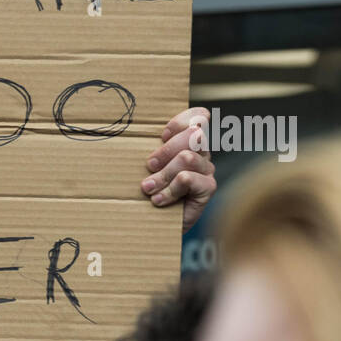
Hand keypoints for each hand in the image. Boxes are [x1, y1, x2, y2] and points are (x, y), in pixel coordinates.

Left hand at [142, 107, 215, 232]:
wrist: (155, 225)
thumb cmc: (148, 191)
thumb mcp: (146, 166)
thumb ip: (150, 149)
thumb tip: (132, 136)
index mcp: (189, 141)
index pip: (199, 116)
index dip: (179, 122)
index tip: (160, 137)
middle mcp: (202, 152)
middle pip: (193, 134)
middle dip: (165, 150)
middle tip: (149, 166)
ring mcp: (207, 170)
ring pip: (187, 157)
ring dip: (162, 174)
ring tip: (148, 188)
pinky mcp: (208, 187)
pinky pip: (187, 178)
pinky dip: (169, 190)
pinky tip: (159, 200)